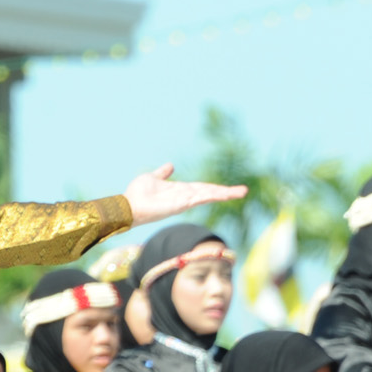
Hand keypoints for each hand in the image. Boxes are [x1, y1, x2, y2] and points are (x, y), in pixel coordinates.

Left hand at [122, 164, 248, 226]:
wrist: (127, 205)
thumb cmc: (137, 194)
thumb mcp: (152, 178)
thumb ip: (162, 173)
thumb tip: (170, 166)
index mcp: (180, 190)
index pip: (203, 188)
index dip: (217, 188)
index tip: (232, 189)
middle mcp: (185, 197)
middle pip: (209, 193)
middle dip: (226, 192)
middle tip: (244, 191)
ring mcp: (183, 202)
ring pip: (207, 195)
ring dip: (223, 194)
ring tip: (240, 192)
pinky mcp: (179, 205)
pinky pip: (197, 199)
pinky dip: (209, 195)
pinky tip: (221, 194)